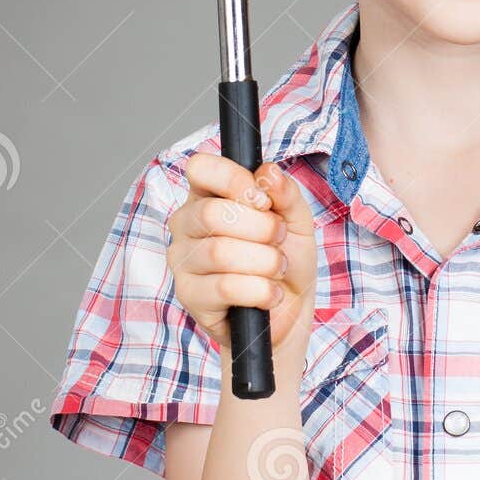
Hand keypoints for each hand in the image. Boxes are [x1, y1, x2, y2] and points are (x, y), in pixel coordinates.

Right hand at [168, 155, 318, 362]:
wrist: (288, 311)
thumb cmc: (286, 259)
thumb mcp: (297, 220)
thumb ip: (285, 193)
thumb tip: (268, 173)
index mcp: (207, 195)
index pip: (200, 168)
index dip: (235, 181)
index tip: (264, 201)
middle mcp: (186, 225)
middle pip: (212, 213)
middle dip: (261, 228)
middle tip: (278, 240)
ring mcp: (182, 261)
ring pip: (221, 253)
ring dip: (265, 263)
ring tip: (278, 269)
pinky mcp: (189, 296)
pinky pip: (225, 288)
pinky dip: (260, 291)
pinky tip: (270, 295)